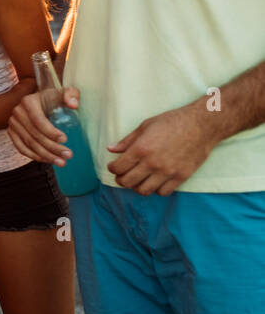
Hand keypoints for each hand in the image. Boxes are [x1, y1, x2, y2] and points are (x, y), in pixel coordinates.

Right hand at [8, 87, 78, 165]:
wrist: (39, 102)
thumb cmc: (53, 98)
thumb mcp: (63, 93)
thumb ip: (71, 95)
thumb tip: (73, 105)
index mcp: (28, 102)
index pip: (38, 120)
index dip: (50, 132)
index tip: (65, 139)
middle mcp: (18, 113)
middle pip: (34, 135)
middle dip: (52, 148)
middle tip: (68, 155)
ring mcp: (13, 124)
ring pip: (29, 144)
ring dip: (45, 155)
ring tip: (61, 162)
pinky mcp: (12, 133)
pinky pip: (21, 148)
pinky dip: (34, 156)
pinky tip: (47, 160)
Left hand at [106, 101, 221, 195]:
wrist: (202, 124)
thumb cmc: (173, 121)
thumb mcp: (146, 126)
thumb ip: (127, 140)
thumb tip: (110, 149)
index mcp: (141, 149)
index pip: (117, 168)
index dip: (112, 168)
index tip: (114, 166)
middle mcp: (152, 163)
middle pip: (127, 182)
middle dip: (121, 180)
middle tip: (123, 175)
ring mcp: (167, 172)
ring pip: (143, 190)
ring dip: (137, 186)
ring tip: (138, 179)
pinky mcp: (181, 177)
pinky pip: (162, 192)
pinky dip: (156, 189)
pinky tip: (155, 181)